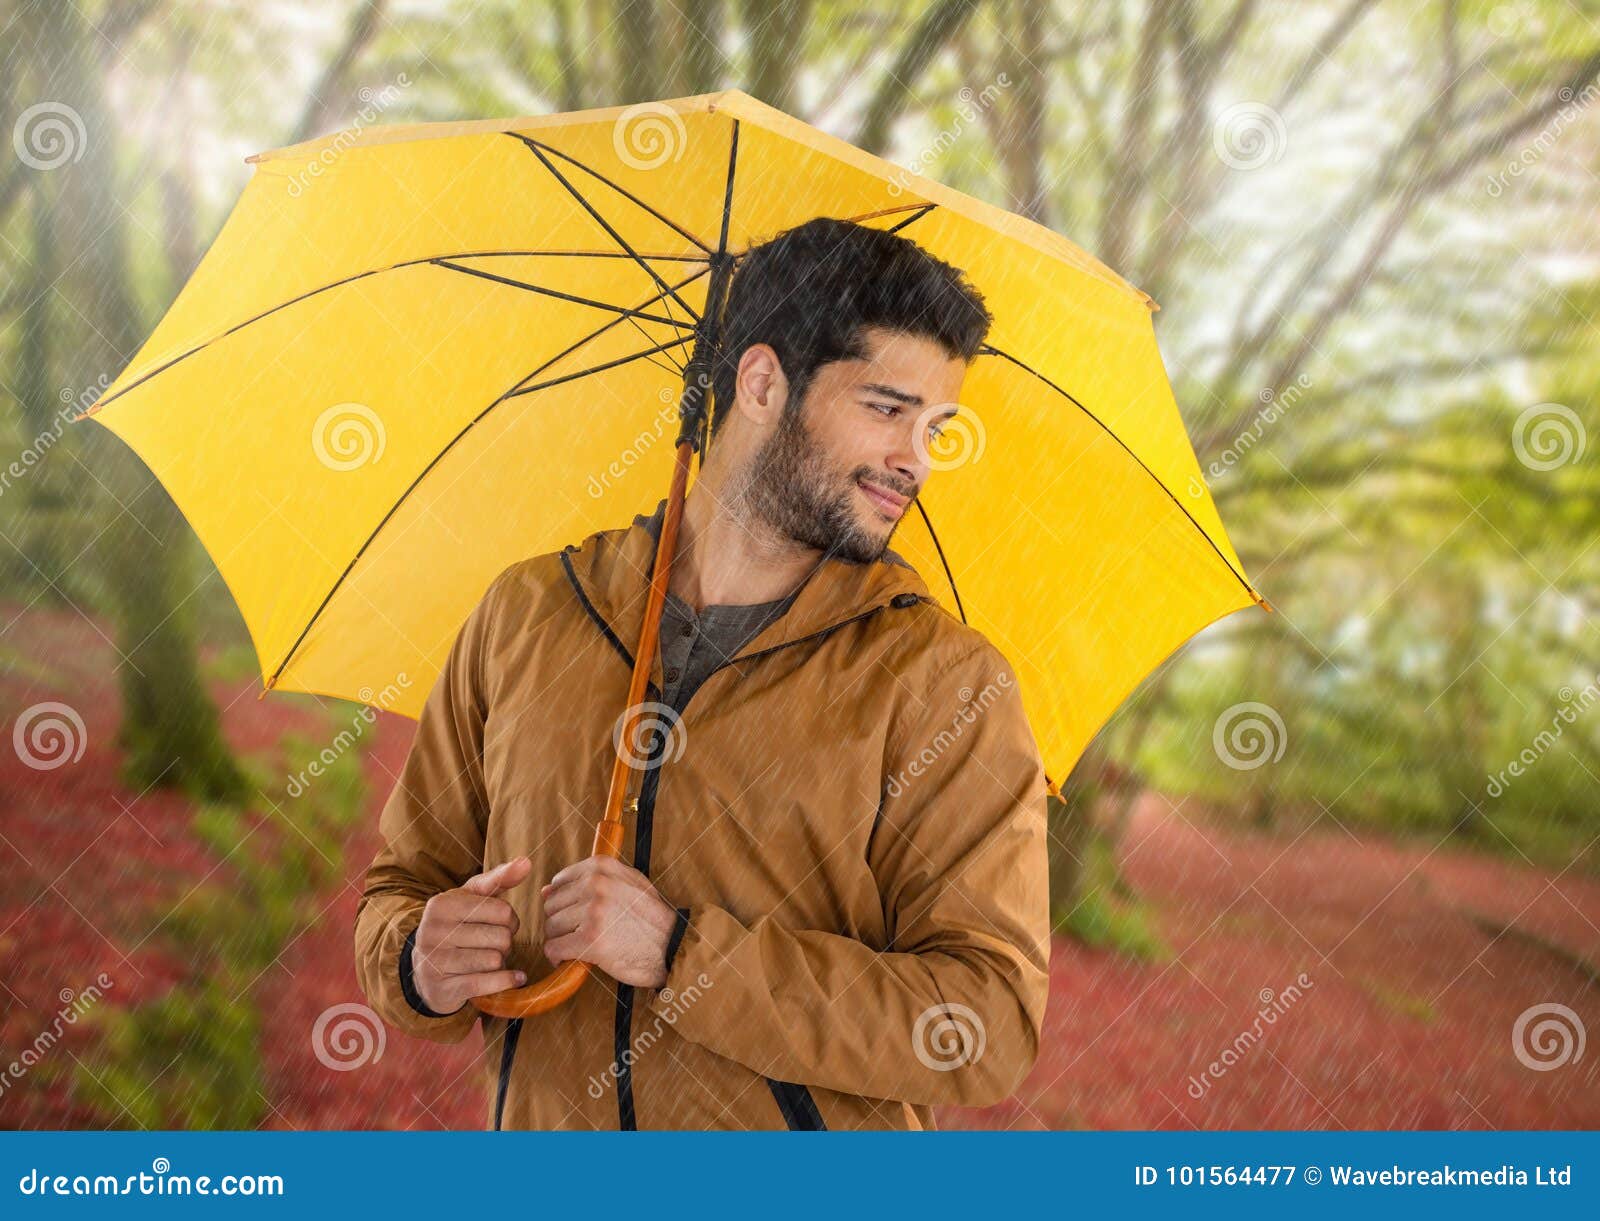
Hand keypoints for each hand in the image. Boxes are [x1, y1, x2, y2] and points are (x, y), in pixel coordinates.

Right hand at [412, 857, 531, 1014]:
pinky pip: (487, 984)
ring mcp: (436, 961)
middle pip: (501, 937)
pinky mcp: (443, 988)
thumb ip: (499, 878)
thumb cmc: (456, 926)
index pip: (502, 911)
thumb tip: (525, 862)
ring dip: (501, 963)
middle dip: (506, 943)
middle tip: (495, 945)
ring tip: (491, 960)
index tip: (502, 925)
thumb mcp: (471, 898)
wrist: (425, 970)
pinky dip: (505, 982)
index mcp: (442, 904)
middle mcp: (434, 931)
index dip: (510, 920)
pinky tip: (514, 978)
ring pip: (495, 961)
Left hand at [540, 854, 677, 987]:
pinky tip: (574, 960)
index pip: (559, 882)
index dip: (566, 903)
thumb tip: (546, 889)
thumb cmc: (651, 919)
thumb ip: (589, 881)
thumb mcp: (629, 885)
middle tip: (581, 935)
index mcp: (602, 867)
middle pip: (552, 905)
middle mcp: (596, 883)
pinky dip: (558, 957)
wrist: (673, 947)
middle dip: (562, 923)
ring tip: (582, 946)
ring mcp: (593, 910)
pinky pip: (554, 947)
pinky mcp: (590, 939)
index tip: (580, 916)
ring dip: (561, 941)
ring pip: (551, 927)